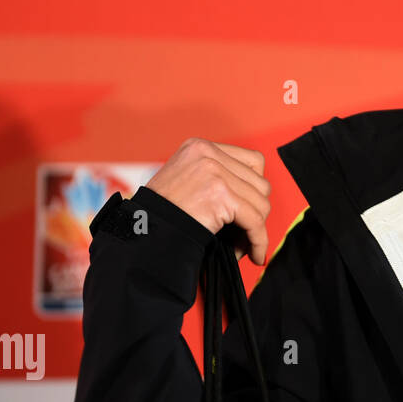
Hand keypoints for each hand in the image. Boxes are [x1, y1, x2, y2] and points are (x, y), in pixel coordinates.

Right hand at [143, 138, 271, 264]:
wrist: (141, 232)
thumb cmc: (161, 216)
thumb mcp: (187, 183)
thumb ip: (217, 180)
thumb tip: (259, 198)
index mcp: (200, 147)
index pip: (253, 162)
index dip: (256, 191)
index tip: (253, 212)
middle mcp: (208, 153)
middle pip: (260, 183)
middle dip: (257, 213)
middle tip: (245, 235)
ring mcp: (215, 172)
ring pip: (261, 203)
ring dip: (256, 229)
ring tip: (242, 246)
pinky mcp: (220, 194)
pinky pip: (255, 221)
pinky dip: (259, 240)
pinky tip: (255, 254)